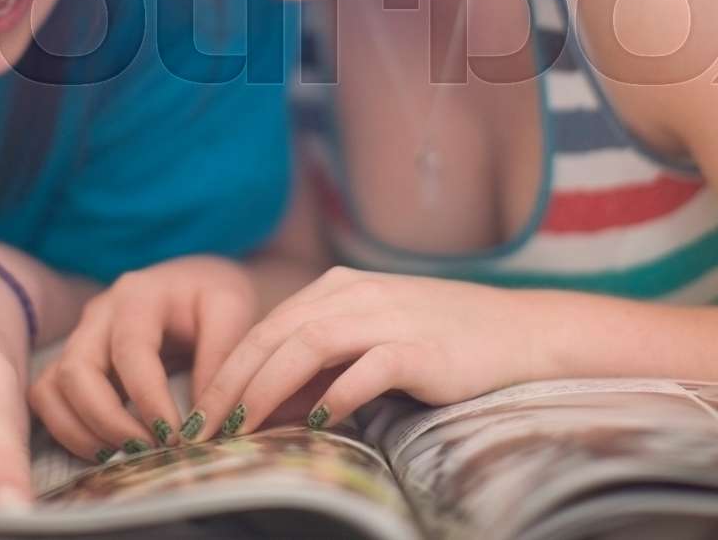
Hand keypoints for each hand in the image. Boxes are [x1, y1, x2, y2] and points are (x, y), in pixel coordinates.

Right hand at [29, 255, 257, 459]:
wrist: (195, 280)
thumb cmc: (213, 293)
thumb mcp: (231, 310)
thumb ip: (219, 359)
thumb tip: (202, 421)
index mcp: (138, 295)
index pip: (130, 351)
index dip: (148, 399)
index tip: (177, 436)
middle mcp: (98, 315)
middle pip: (75, 370)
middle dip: (107, 421)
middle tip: (148, 451)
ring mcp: (79, 337)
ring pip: (51, 388)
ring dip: (81, 431)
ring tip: (126, 456)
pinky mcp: (72, 360)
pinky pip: (48, 398)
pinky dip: (68, 429)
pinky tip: (105, 449)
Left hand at [186, 267, 545, 438]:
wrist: (518, 332)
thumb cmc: (441, 340)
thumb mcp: (371, 339)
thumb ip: (321, 364)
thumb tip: (264, 407)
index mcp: (339, 287)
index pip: (265, 329)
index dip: (225, 371)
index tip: (200, 415)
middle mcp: (356, 294)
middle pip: (274, 336)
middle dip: (231, 385)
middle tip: (203, 430)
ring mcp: (388, 318)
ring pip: (307, 346)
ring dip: (266, 389)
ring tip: (243, 429)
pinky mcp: (420, 349)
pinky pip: (366, 369)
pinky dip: (334, 396)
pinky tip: (315, 423)